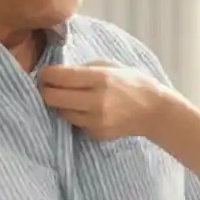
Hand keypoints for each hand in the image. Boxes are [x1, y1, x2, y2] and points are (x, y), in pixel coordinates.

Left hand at [38, 60, 172, 140]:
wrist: (153, 110)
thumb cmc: (131, 82)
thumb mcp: (109, 65)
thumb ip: (83, 68)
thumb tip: (57, 73)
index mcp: (99, 78)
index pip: (59, 77)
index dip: (46, 74)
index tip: (46, 73)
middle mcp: (96, 101)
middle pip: (52, 98)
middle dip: (46, 90)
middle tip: (49, 86)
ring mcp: (96, 120)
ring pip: (60, 112)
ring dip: (60, 104)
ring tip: (71, 97)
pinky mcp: (96, 134)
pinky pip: (74, 123)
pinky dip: (75, 115)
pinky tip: (86, 109)